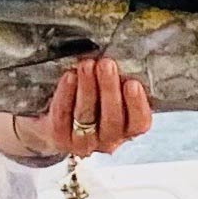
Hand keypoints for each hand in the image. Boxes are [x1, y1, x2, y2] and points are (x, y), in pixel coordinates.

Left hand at [26, 57, 151, 157]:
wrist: (57, 117)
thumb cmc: (94, 97)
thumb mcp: (111, 91)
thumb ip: (120, 80)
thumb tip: (125, 56)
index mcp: (128, 129)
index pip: (139, 122)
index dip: (137, 104)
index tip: (133, 83)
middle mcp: (108, 140)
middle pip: (112, 119)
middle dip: (109, 89)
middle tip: (106, 64)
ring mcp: (83, 142)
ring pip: (86, 115)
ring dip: (87, 88)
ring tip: (86, 65)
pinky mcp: (60, 138)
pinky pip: (63, 115)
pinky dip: (66, 94)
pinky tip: (69, 76)